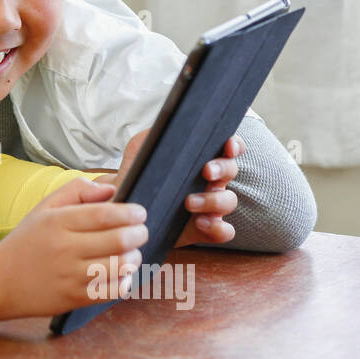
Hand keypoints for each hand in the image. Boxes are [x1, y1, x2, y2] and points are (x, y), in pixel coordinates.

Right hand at [0, 178, 147, 322]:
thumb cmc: (26, 241)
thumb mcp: (44, 208)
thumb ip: (77, 190)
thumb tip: (111, 189)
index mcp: (57, 222)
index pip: (105, 215)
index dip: (131, 213)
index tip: (140, 212)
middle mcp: (65, 249)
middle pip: (119, 240)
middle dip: (139, 233)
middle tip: (140, 231)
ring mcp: (71, 276)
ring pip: (121, 266)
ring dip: (134, 257)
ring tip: (130, 252)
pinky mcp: (75, 298)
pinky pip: (114, 290)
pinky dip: (125, 280)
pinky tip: (120, 272)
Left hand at [99, 128, 243, 247]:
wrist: (125, 209)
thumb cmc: (137, 176)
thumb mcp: (140, 150)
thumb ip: (153, 135)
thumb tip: (167, 127)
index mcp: (200, 159)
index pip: (227, 148)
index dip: (234, 145)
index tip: (228, 145)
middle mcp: (210, 181)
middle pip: (230, 170)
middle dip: (222, 168)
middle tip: (206, 171)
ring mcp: (210, 206)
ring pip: (229, 200)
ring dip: (214, 200)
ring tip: (189, 203)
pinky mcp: (204, 229)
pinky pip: (224, 231)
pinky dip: (218, 228)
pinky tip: (200, 223)